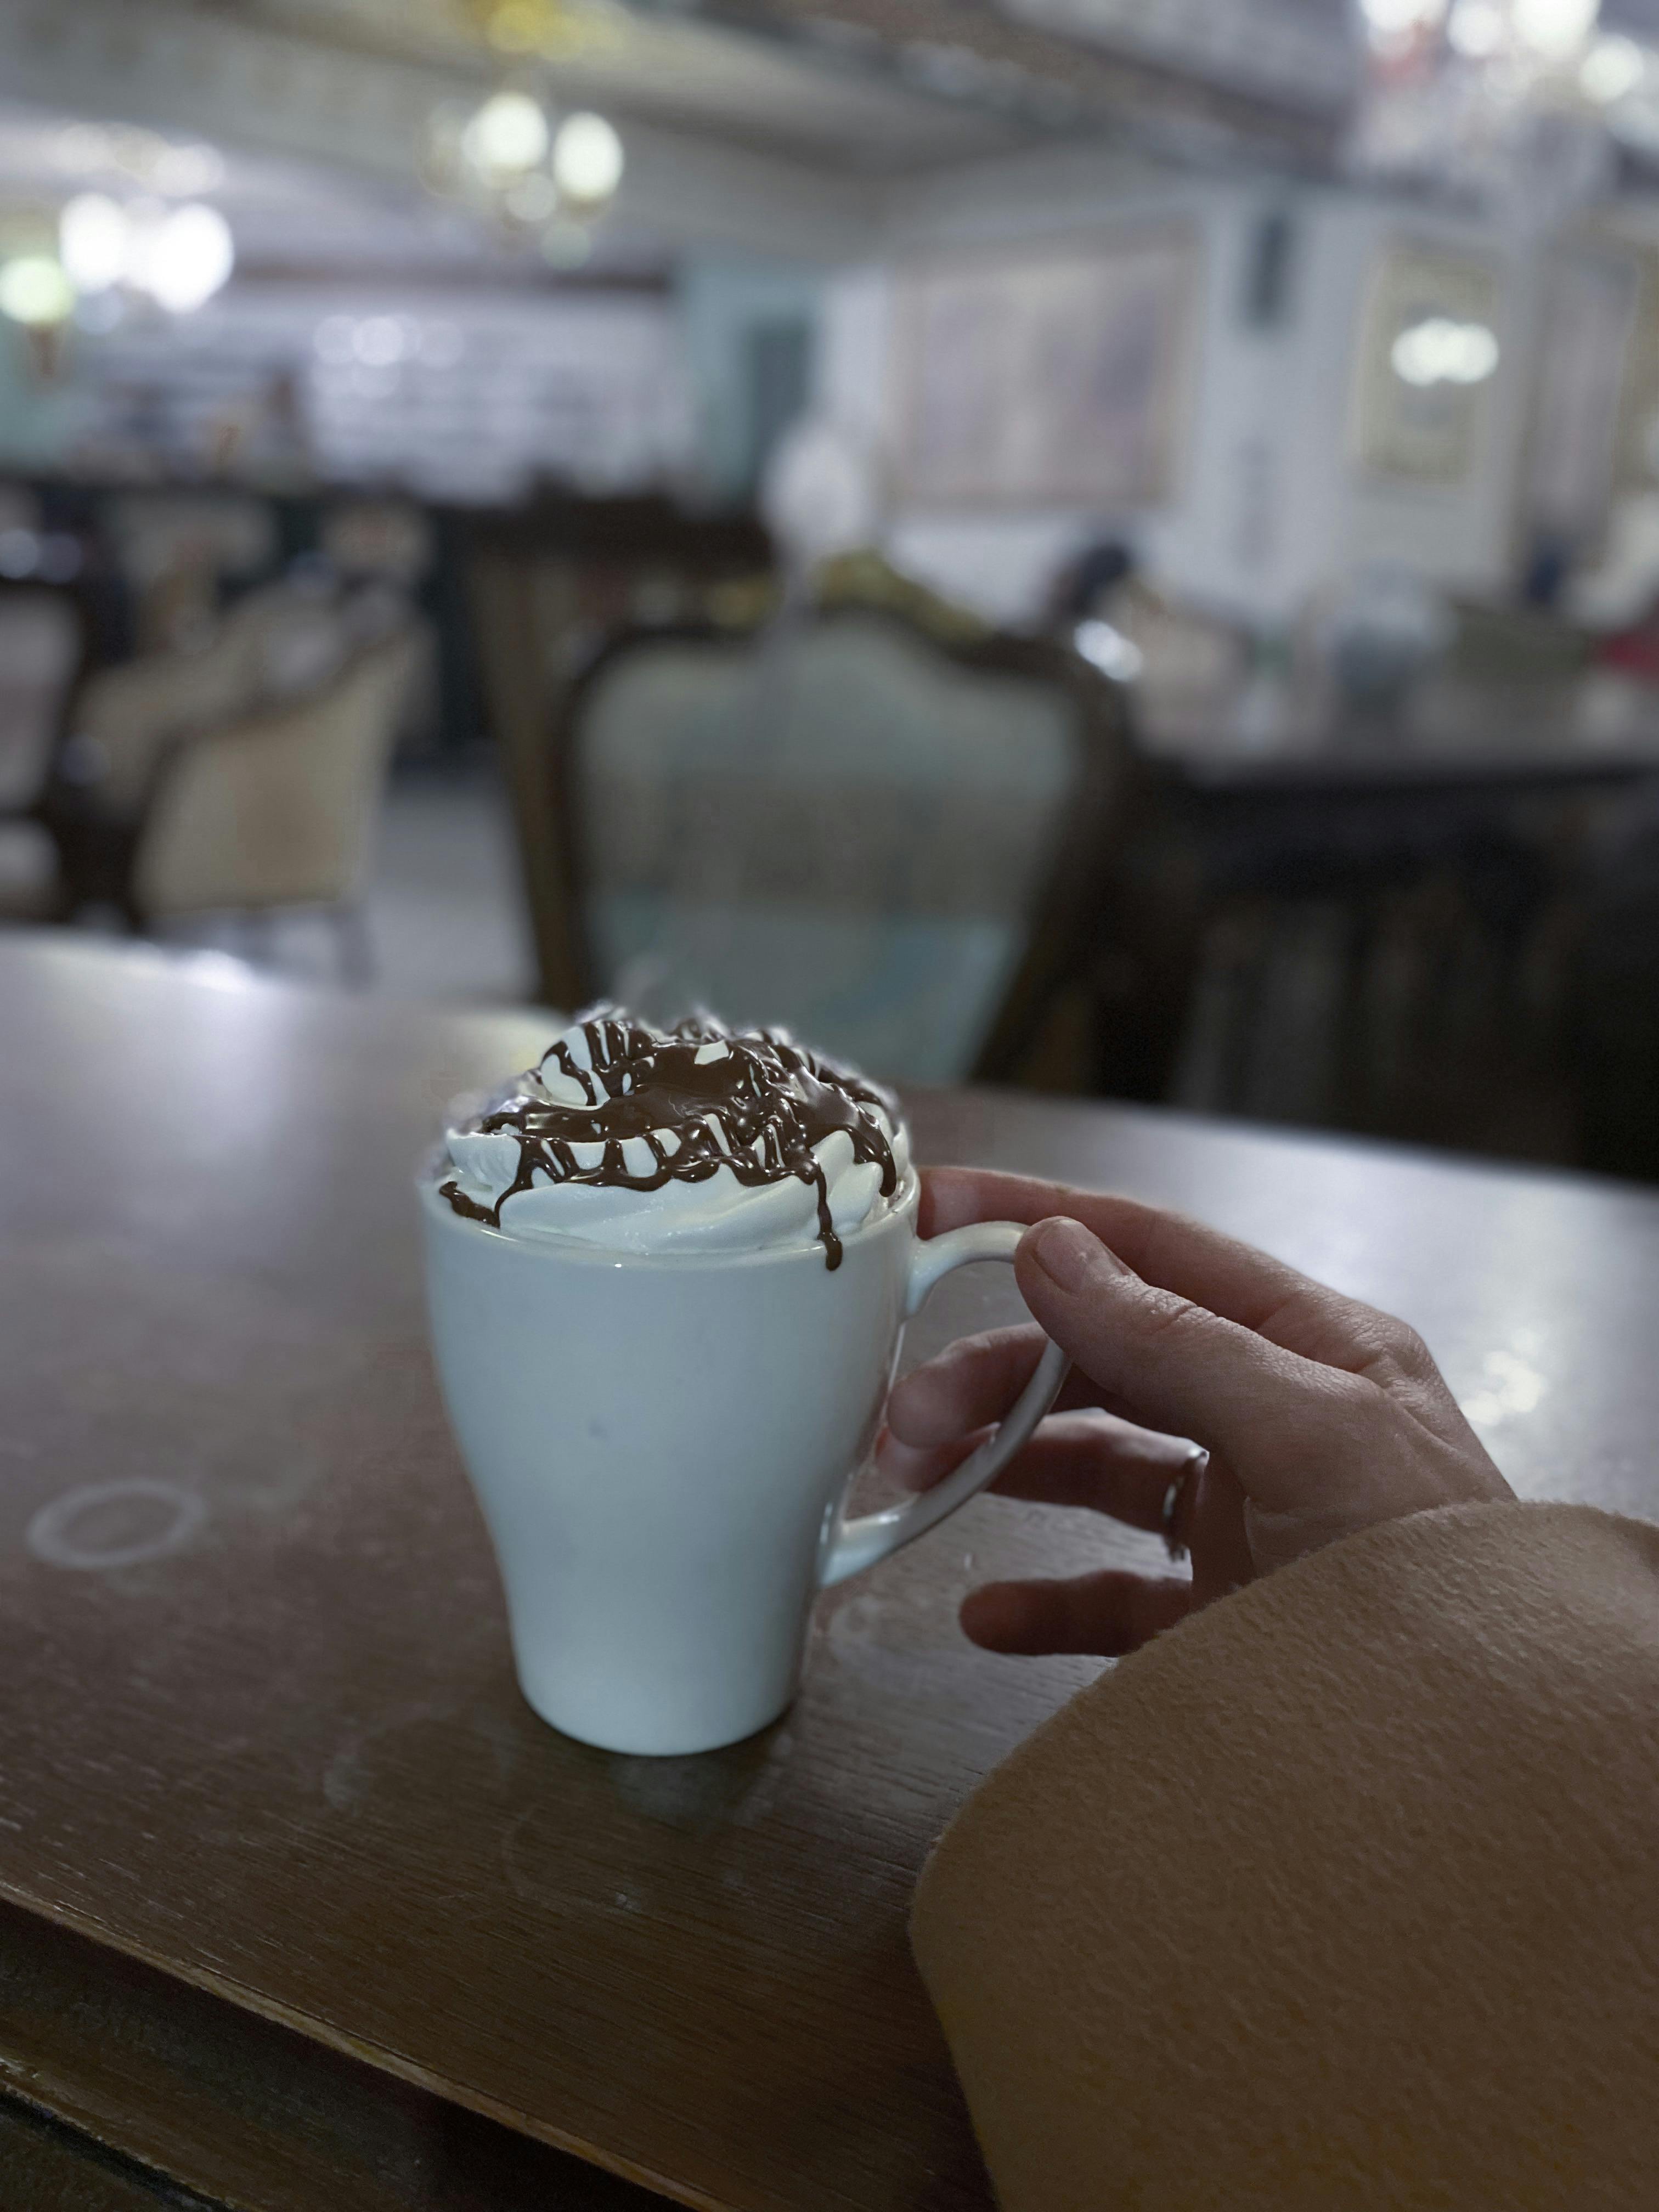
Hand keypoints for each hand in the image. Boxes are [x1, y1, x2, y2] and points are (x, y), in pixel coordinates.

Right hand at [878, 1167, 1511, 1657]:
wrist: (1489, 1774)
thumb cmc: (1435, 1582)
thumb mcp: (1312, 1435)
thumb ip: (1179, 1343)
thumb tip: (1054, 1250)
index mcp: (1310, 1347)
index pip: (1152, 1251)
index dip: (1038, 1219)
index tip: (932, 1213)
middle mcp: (1274, 1421)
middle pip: (1104, 1362)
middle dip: (997, 1373)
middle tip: (903, 1413)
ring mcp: (1248, 1521)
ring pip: (1096, 1468)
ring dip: (1002, 1468)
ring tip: (915, 1482)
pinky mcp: (1224, 1626)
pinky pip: (1112, 1598)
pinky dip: (1042, 1603)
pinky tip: (985, 1617)